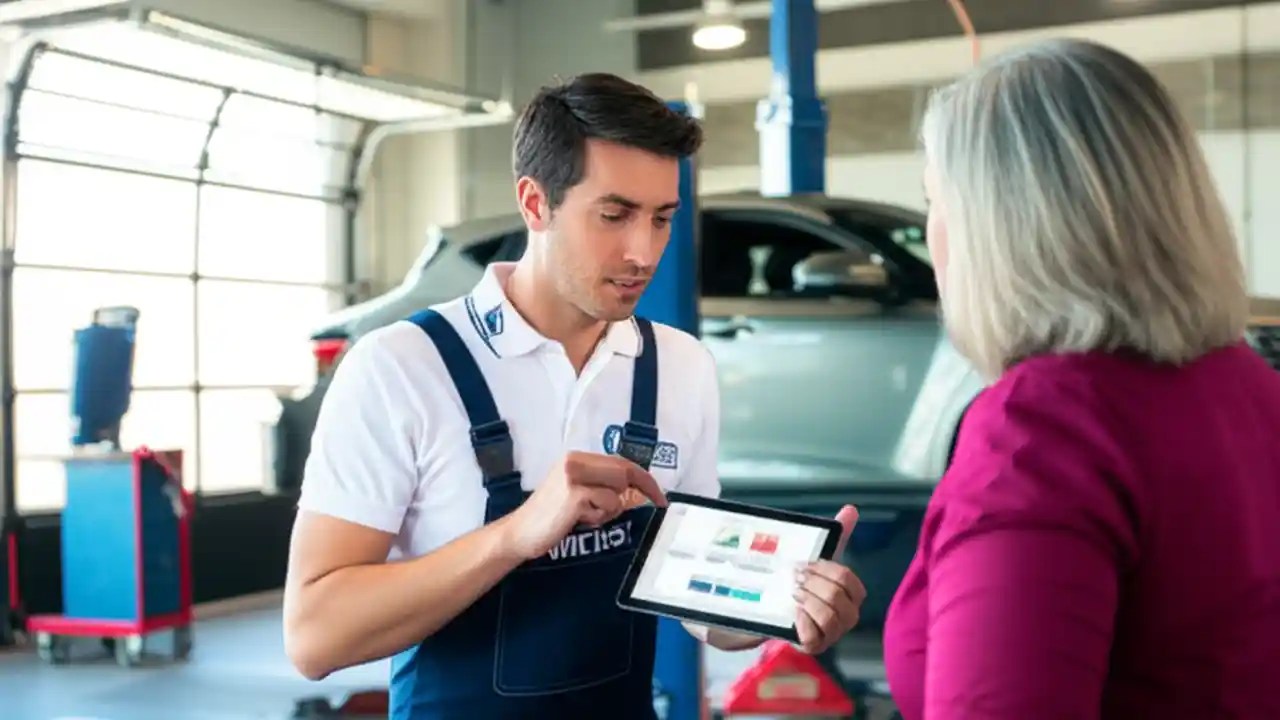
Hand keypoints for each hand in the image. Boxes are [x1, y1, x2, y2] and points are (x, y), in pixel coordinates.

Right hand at [503, 451, 666, 560]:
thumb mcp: (578, 493)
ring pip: (618, 489)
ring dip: (610, 509)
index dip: (644, 478)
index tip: (660, 495)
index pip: (620, 461)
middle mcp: (575, 460)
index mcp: (576, 457)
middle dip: (641, 490)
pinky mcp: (575, 494)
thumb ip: (603, 486)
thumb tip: (638, 490)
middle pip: (625, 471)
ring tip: (587, 516)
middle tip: (654, 504)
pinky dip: (599, 517)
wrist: (520, 533)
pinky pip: (607, 504)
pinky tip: (578, 520)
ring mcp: (573, 476)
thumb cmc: (551, 517)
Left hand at [794, 505, 865, 654]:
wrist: (756, 603)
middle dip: (814, 585)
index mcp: (848, 593)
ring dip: (808, 602)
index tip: (806, 564)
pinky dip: (804, 624)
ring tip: (791, 594)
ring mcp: (829, 633)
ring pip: (830, 619)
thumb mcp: (810, 557)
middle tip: (793, 579)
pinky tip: (792, 614)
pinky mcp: (810, 646)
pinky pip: (815, 639)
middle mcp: (844, 616)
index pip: (850, 581)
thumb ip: (834, 536)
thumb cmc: (790, 580)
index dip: (827, 570)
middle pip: (839, 599)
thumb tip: (851, 509)